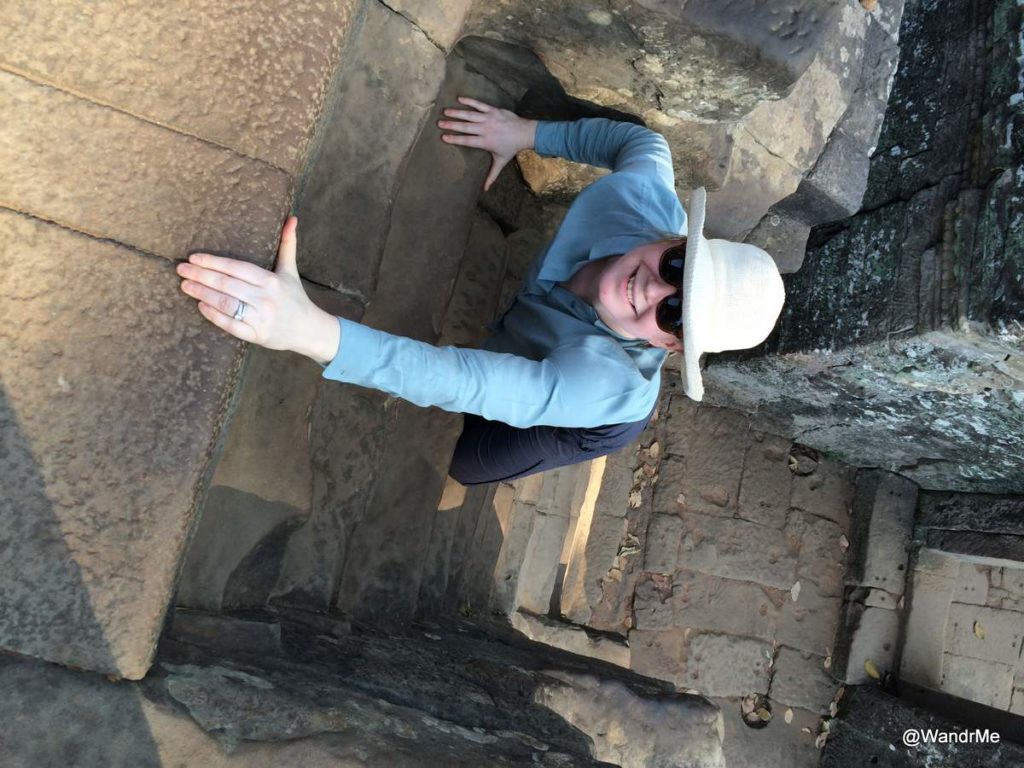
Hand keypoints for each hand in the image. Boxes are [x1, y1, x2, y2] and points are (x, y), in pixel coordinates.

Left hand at [177, 217, 340, 363]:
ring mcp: (261, 318)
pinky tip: (201, 305)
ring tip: (185, 286)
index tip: (194, 258)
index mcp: (271, 281)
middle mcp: (266, 299)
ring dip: (202, 294)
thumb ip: (287, 244)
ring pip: (226, 304)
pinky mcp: (257, 335)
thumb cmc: (295, 298)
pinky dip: (214, 315)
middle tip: (181, 270)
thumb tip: (292, 218)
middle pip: (227, 285)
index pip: (236, 268)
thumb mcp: (290, 270)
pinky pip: (231, 325)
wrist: (309, 330)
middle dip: (201, 276)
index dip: (213, 262)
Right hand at [439, 96, 536, 190]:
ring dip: (457, 112)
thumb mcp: (501, 162)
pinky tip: (460, 99)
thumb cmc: (511, 148)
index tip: (443, 137)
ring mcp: (489, 118)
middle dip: (451, 125)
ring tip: (445, 111)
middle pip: (465, 127)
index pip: (467, 141)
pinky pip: (480, 104)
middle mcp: (486, 129)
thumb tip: (485, 189)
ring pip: (470, 115)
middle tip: (439, 123)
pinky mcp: (493, 110)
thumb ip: (492, 175)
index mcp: (485, 142)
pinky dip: (470, 101)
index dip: (455, 139)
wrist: (525, 133)